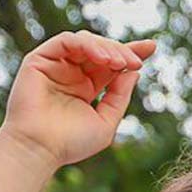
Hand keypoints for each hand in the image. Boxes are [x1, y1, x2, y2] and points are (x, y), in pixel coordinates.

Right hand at [0, 32, 156, 170]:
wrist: (40, 150)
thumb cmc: (70, 143)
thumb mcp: (106, 121)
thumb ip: (120, 96)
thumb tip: (133, 71)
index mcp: (86, 87)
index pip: (110, 64)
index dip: (130, 53)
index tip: (151, 46)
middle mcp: (71, 73)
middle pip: (101, 49)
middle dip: (122, 51)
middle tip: (136, 62)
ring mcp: (56, 65)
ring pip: (86, 42)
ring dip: (107, 48)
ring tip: (120, 62)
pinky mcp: (39, 60)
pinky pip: (66, 41)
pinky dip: (86, 45)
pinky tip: (102, 59)